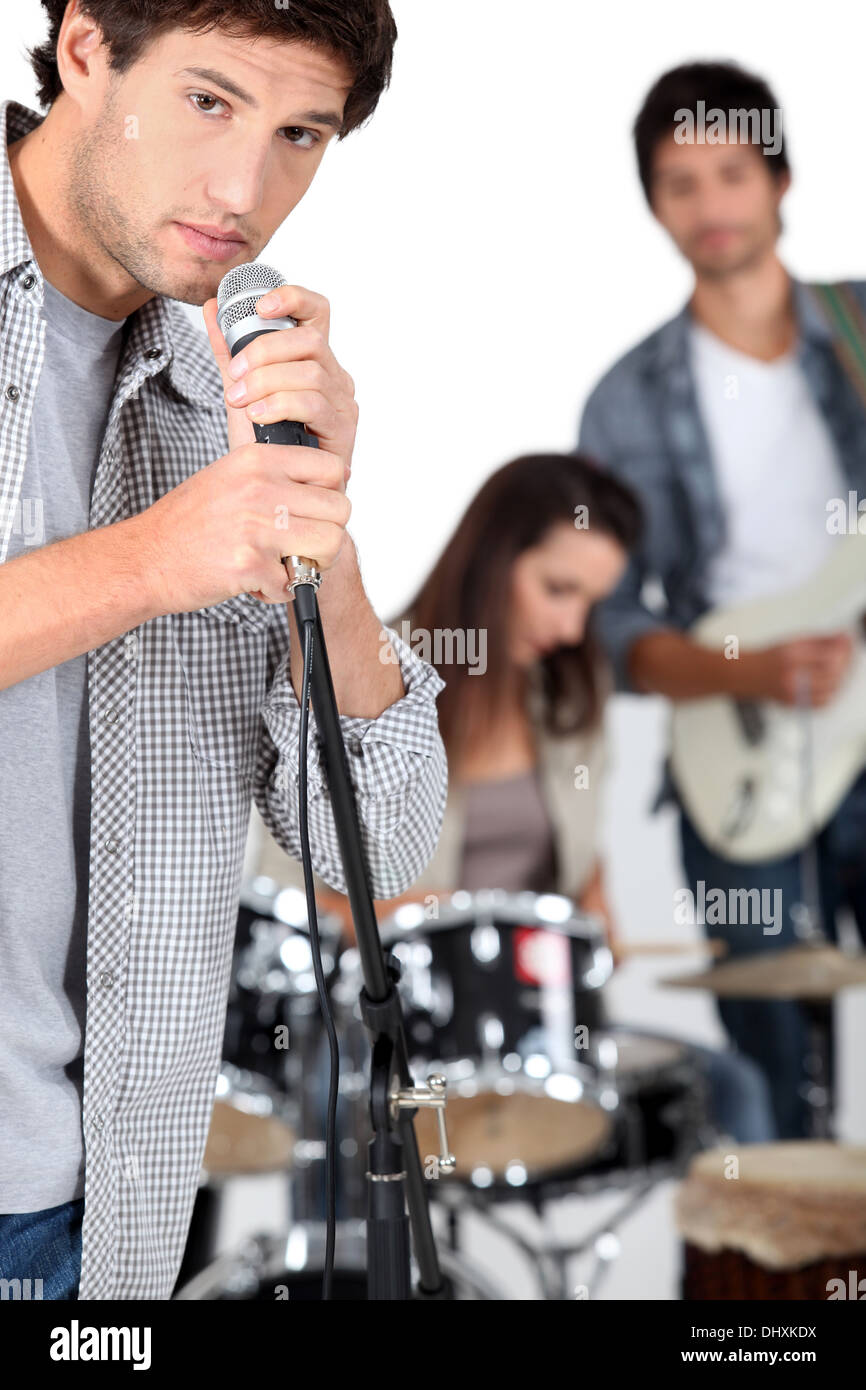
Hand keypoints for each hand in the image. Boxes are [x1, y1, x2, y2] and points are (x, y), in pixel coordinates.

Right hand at [137, 440, 350, 614]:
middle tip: (303, 546)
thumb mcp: (231, 476)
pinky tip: (254, 581)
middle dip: (327, 534)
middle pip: (341, 510)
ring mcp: (257, 527)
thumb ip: (278, 474)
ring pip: (330, 546)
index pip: (332, 468)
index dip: (330, 494)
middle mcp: (261, 488)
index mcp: (258, 460)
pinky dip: (278, 591)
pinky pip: (295, 583)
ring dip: (313, 564)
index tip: (314, 511)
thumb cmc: (188, 522)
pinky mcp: (251, 565)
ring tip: (284, 564)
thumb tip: (337, 475)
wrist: (146, 559)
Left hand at [201, 284, 358, 485]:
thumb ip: (229, 350)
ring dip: (268, 381)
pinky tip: (257, 415)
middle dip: (265, 351)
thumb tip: (213, 307)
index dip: (293, 298)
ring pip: (312, 372)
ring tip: (240, 400)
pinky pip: (315, 404)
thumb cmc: (267, 443)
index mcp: (313, 360)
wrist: (277, 493)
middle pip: (310, 340)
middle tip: (234, 374)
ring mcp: (343, 404)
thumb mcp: (242, 388)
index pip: (316, 312)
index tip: (260, 306)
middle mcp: (335, 377)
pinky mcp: (344, 432)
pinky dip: (281, 404)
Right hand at [740, 632, 854, 706]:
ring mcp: (794, 693)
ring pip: (831, 690)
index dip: (844, 650)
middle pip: (833, 674)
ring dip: (841, 677)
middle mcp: (793, 677)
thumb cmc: (769, 656)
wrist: (747, 675)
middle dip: (846, 663)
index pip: (829, 656)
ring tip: (841, 666)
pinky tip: (832, 682)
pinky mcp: (795, 704)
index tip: (847, 642)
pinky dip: (833, 692)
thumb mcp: (794, 640)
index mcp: (792, 656)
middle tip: (848, 654)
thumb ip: (820, 639)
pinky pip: (823, 702)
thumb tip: (844, 638)